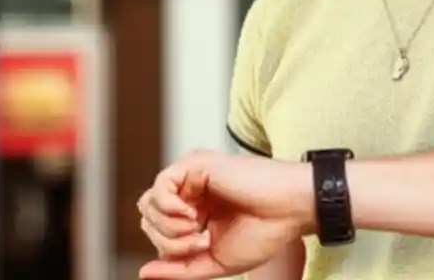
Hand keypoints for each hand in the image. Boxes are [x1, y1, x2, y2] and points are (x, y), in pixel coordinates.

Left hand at [137, 150, 312, 278]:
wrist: (289, 210)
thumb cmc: (265, 232)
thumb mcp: (215, 262)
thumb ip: (179, 270)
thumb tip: (143, 273)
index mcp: (197, 211)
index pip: (157, 230)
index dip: (169, 249)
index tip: (199, 250)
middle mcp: (191, 192)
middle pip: (148, 218)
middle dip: (166, 240)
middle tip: (198, 242)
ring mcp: (191, 177)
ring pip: (149, 203)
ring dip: (169, 226)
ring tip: (197, 228)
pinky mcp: (194, 165)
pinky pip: (159, 187)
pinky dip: (169, 208)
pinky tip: (193, 214)